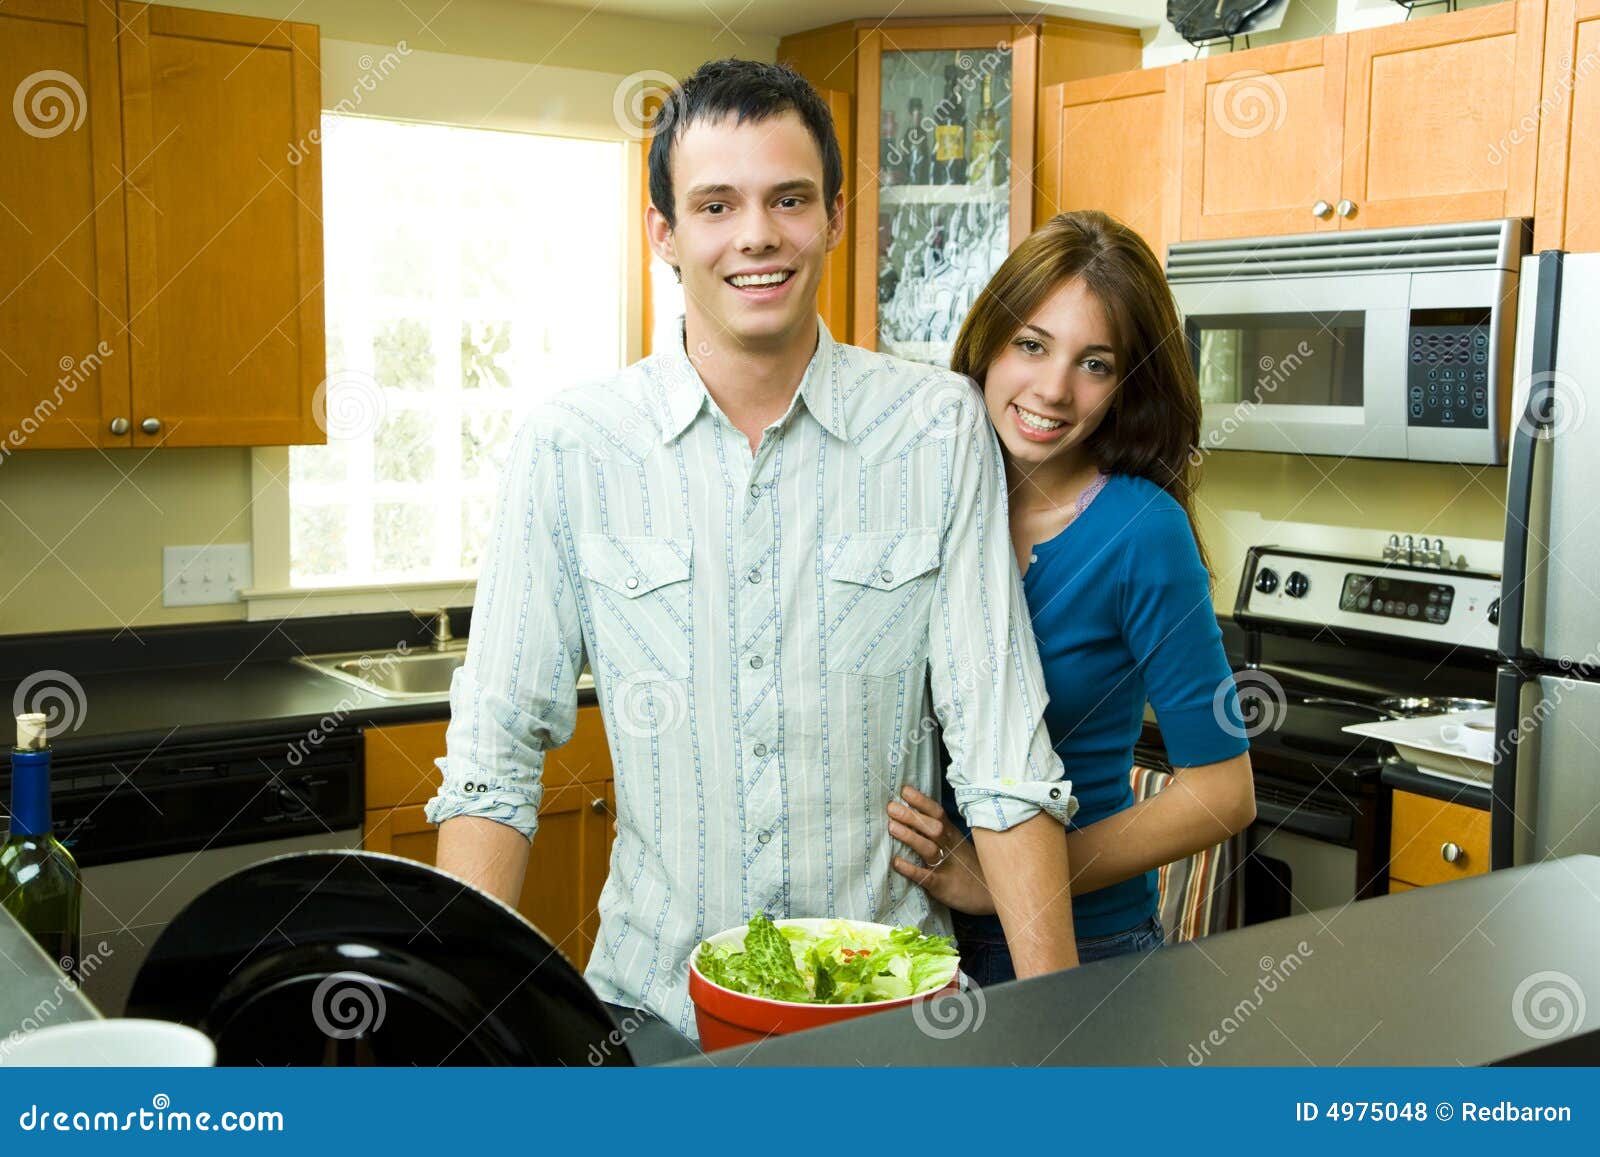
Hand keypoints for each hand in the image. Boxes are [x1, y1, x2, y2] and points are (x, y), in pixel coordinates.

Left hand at [887, 785, 995, 914]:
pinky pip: (926, 877)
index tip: (904, 790)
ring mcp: (946, 866)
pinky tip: (896, 863)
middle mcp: (949, 847)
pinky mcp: (942, 886)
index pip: (937, 813)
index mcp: (952, 835)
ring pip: (928, 848)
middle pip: (932, 827)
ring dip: (910, 837)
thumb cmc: (968, 866)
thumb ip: (939, 831)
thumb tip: (911, 815)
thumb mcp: (957, 845)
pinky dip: (911, 870)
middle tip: (890, 807)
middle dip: (912, 816)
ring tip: (891, 828)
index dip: (921, 801)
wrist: (989, 895)